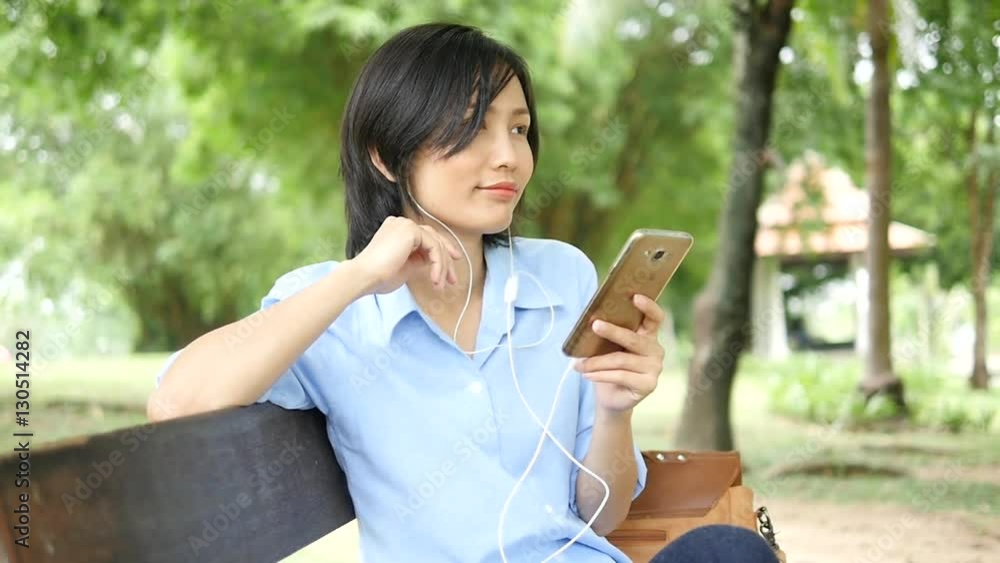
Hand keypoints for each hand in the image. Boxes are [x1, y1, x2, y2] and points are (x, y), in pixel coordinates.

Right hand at [350, 216, 462, 294]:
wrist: (364, 277)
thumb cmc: (378, 277)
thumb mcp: (405, 267)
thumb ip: (419, 260)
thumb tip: (434, 262)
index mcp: (398, 230)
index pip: (426, 238)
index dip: (441, 254)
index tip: (449, 272)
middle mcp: (402, 223)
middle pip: (434, 238)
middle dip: (446, 260)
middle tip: (453, 279)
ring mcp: (406, 224)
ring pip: (436, 244)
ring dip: (442, 267)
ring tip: (440, 285)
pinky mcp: (411, 230)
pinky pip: (434, 247)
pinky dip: (438, 264)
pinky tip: (435, 279)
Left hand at [572, 294, 664, 412]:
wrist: (611, 398)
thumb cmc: (608, 366)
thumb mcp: (606, 347)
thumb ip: (605, 333)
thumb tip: (591, 319)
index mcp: (648, 335)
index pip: (655, 317)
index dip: (648, 306)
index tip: (635, 297)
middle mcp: (655, 350)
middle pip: (633, 338)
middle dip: (612, 331)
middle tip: (594, 325)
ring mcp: (655, 368)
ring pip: (621, 360)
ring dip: (596, 362)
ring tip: (578, 364)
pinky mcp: (649, 384)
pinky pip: (621, 376)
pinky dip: (600, 375)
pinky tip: (586, 374)